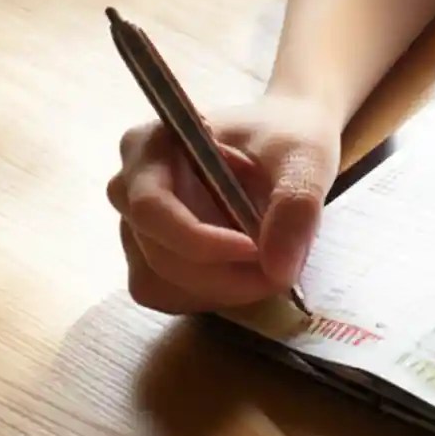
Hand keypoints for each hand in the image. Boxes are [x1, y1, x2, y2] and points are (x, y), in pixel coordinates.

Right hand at [107, 94, 340, 312]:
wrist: (287, 145)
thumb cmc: (287, 139)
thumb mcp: (305, 161)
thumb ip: (296, 207)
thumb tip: (278, 270)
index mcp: (150, 146)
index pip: (152, 210)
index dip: (200, 242)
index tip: (255, 251)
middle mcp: (129, 187)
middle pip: (157, 254)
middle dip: (223, 277)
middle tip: (280, 272)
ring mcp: (135, 226)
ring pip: (158, 284)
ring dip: (218, 290)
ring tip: (264, 263)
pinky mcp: (150, 255)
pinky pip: (167, 294)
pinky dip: (211, 295)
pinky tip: (245, 273)